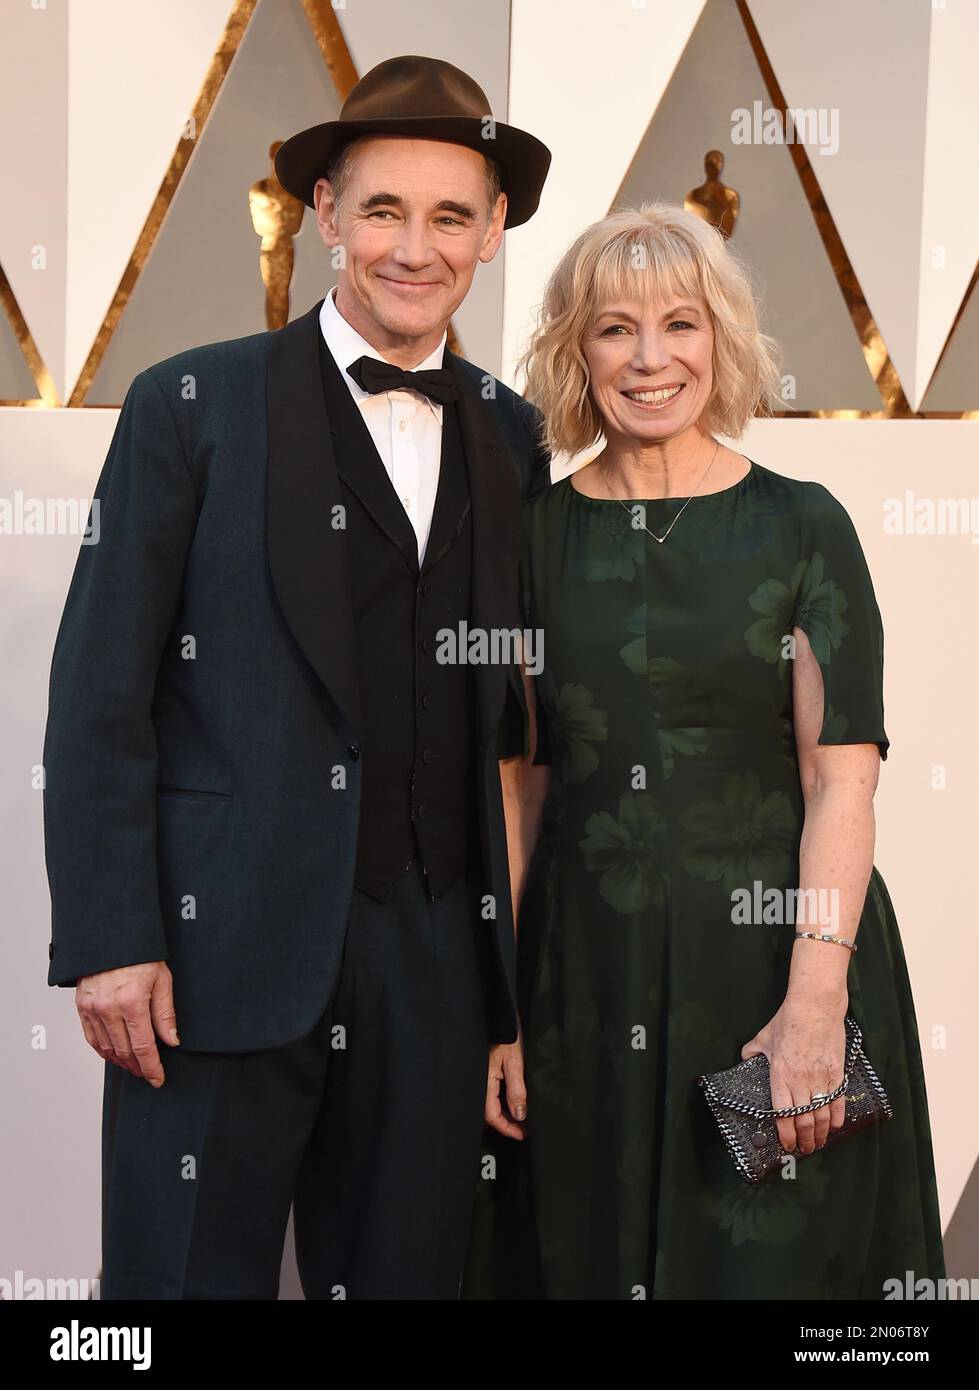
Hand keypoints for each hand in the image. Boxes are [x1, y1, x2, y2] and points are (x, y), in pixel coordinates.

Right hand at [75, 961, 177, 1086]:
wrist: (112, 937)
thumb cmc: (140, 955)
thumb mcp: (162, 979)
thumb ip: (166, 1013)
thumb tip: (171, 1041)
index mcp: (132, 1002)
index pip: (143, 1046)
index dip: (151, 1067)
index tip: (158, 1078)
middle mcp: (109, 1008)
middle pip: (124, 1051)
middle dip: (138, 1067)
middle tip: (147, 1074)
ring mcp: (92, 1008)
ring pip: (106, 1048)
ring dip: (120, 1062)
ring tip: (133, 1067)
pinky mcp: (82, 1006)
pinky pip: (91, 1038)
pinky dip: (103, 1051)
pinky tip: (113, 1055)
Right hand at [485, 1034, 526, 1139]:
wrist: (498, 1012)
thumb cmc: (505, 1033)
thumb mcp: (514, 1062)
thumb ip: (516, 1090)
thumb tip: (520, 1115)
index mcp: (484, 1081)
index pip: (492, 1115)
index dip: (507, 1128)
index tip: (521, 1135)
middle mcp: (479, 1081)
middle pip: (489, 1112)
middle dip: (506, 1123)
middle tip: (523, 1130)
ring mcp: (481, 1075)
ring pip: (490, 1102)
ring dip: (504, 1113)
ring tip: (521, 1119)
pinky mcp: (484, 1069)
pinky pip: (491, 1091)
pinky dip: (501, 1100)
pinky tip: (512, 1101)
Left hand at [741, 995, 847, 1154]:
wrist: (814, 1006)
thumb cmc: (787, 1021)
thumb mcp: (762, 1037)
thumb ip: (751, 1053)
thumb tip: (743, 1062)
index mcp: (780, 1074)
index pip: (782, 1113)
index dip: (785, 1134)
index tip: (787, 1145)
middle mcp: (801, 1081)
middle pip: (803, 1120)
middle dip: (804, 1141)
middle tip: (804, 1150)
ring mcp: (820, 1078)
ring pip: (821, 1116)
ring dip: (820, 1134)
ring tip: (818, 1144)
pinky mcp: (836, 1073)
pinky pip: (837, 1102)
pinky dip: (836, 1118)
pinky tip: (834, 1128)